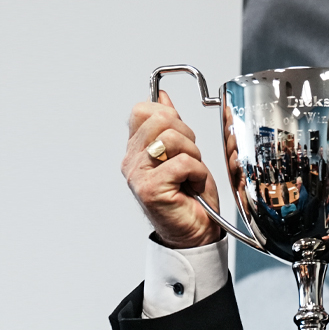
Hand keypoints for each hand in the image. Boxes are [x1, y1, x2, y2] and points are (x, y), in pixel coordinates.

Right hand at [122, 91, 222, 247]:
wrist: (196, 233)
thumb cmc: (191, 197)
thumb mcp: (184, 151)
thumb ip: (170, 124)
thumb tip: (162, 96)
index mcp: (137, 148)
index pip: (144, 110)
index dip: (170, 116)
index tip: (181, 138)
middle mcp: (132, 161)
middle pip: (160, 119)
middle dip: (186, 135)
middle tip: (189, 159)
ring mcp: (138, 175)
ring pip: (171, 139)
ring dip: (193, 155)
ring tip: (190, 174)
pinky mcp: (149, 189)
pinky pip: (181, 162)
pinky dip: (196, 173)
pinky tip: (192, 186)